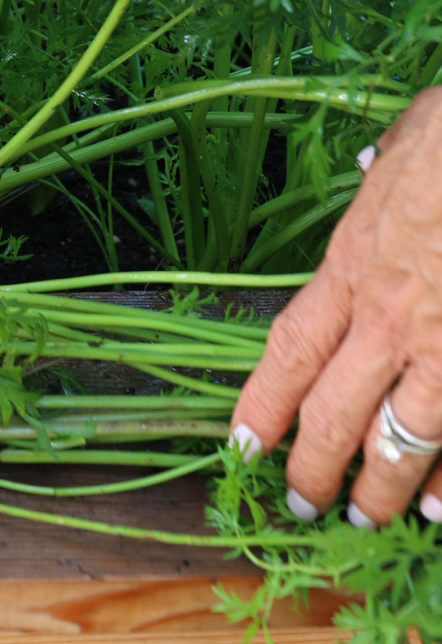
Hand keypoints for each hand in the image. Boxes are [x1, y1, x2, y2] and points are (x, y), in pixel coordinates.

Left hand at [232, 88, 441, 527]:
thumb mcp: (407, 138)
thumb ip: (385, 166)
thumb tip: (373, 164)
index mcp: (353, 264)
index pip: (290, 348)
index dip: (262, 401)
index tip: (240, 444)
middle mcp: (388, 319)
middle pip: (334, 413)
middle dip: (314, 469)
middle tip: (302, 507)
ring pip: (399, 443)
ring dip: (381, 491)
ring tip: (369, 524)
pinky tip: (440, 512)